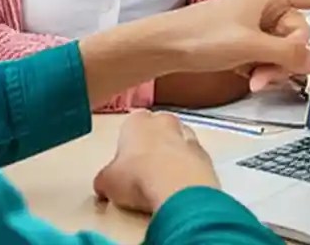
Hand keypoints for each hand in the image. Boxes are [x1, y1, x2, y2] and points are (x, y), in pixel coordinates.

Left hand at [78, 0, 309, 106]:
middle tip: (266, 74)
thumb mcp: (248, 47)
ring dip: (274, 69)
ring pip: (285, 51)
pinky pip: (269, 59)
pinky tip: (247, 78)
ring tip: (252, 79)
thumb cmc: (199, 36)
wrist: (162, 47)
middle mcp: (265, 9)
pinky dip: (263, 71)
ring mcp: (255, 28)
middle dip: (289, 58)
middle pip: (300, 34)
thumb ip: (286, 55)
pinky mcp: (245, 44)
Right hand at [93, 111, 219, 213]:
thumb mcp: (107, 182)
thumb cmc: (136, 177)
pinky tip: (180, 187)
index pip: (131, 124)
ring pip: (180, 140)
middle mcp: (165, 121)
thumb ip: (104, 179)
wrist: (176, 188)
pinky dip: (189, 170)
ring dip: (174, 155)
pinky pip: (195, 160)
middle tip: (144, 170)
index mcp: (137, 121)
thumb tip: (103, 186)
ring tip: (163, 181)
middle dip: (154, 144)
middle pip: (159, 128)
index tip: (126, 162)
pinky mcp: (207, 156)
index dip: (128, 143)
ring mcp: (189, 136)